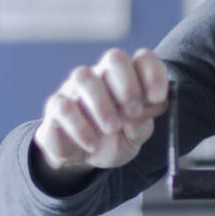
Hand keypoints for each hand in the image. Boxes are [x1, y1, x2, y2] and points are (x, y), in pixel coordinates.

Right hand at [33, 48, 169, 171]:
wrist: (85, 158)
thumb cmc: (116, 137)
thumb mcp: (136, 134)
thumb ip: (144, 121)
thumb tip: (149, 108)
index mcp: (129, 77)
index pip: (143, 59)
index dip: (153, 73)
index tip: (158, 97)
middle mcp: (102, 75)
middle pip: (115, 58)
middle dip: (127, 84)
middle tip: (134, 110)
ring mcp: (76, 87)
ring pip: (85, 77)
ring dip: (102, 104)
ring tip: (112, 128)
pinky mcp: (56, 105)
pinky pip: (64, 107)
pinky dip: (80, 127)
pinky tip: (92, 143)